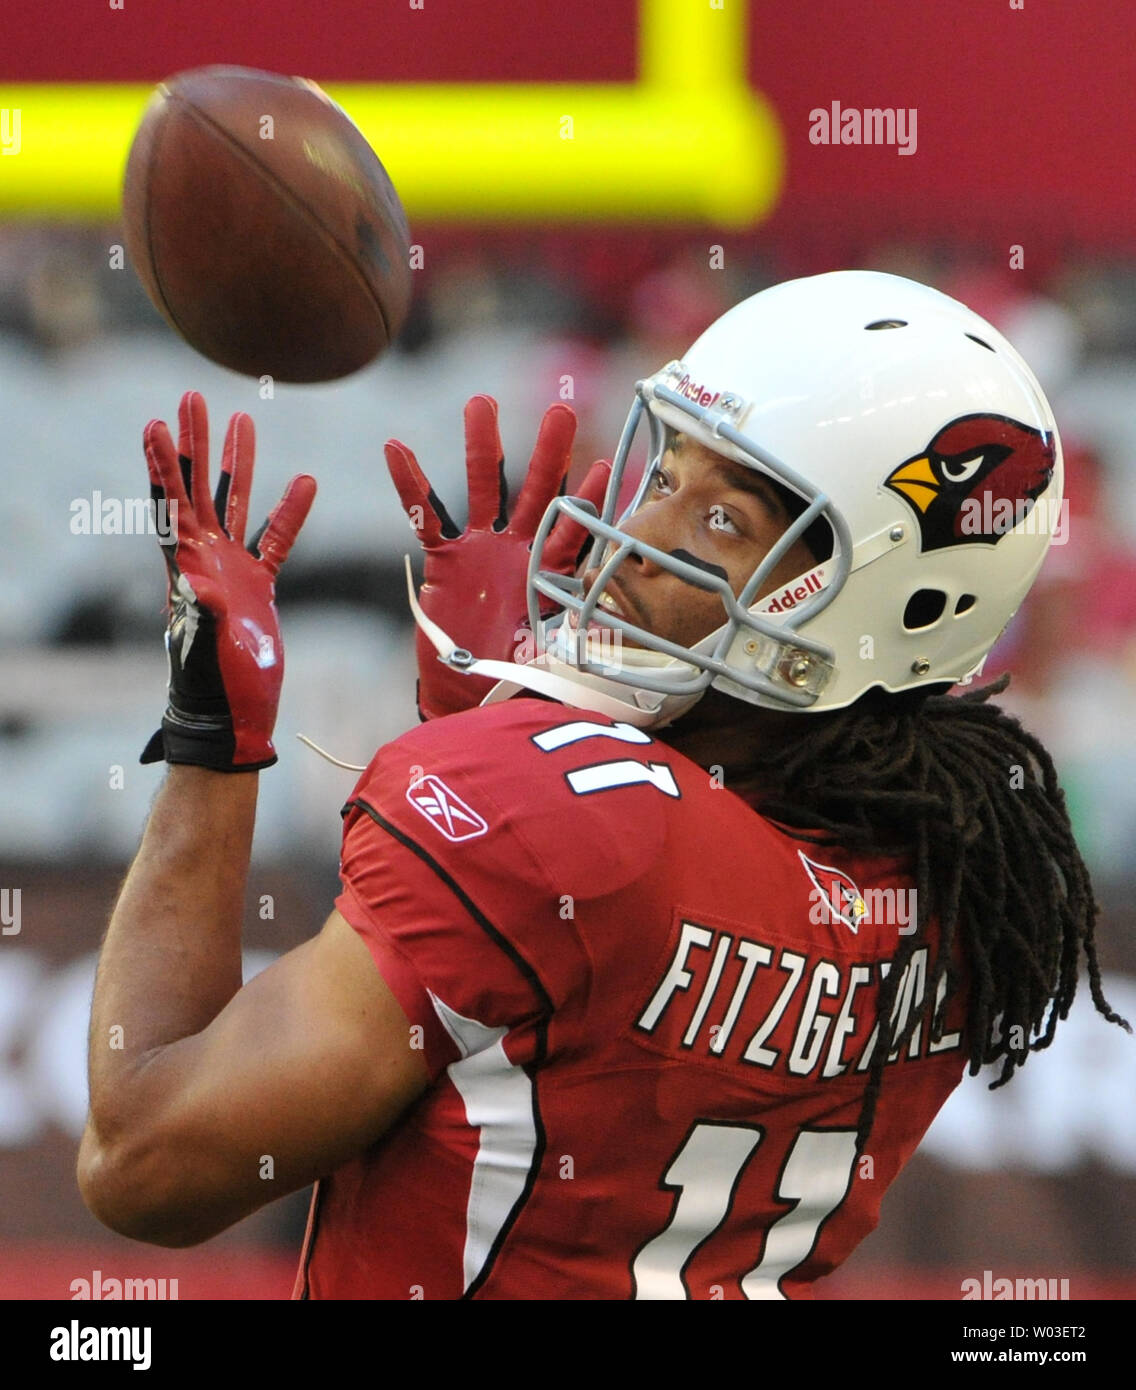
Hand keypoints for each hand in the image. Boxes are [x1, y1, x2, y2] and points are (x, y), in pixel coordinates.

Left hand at [140, 391, 316, 770]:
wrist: (234, 712)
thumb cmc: (215, 685)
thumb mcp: (208, 649)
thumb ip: (206, 617)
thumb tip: (204, 585)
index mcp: (186, 568)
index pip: (171, 506)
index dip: (162, 465)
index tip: (155, 423)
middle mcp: (204, 560)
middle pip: (195, 488)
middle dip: (193, 444)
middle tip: (192, 398)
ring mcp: (231, 570)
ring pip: (233, 504)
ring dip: (235, 464)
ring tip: (241, 420)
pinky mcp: (257, 587)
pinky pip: (275, 539)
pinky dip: (289, 511)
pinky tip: (305, 482)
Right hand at [386, 395, 609, 719]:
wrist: (468, 694)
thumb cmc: (514, 676)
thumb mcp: (551, 655)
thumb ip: (574, 633)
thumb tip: (606, 631)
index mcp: (548, 571)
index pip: (573, 528)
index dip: (586, 500)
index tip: (601, 467)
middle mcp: (518, 550)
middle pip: (537, 491)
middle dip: (548, 452)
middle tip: (560, 411)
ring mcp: (481, 549)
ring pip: (483, 487)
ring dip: (482, 446)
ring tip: (481, 403)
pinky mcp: (446, 558)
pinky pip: (424, 515)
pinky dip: (410, 483)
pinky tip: (395, 448)